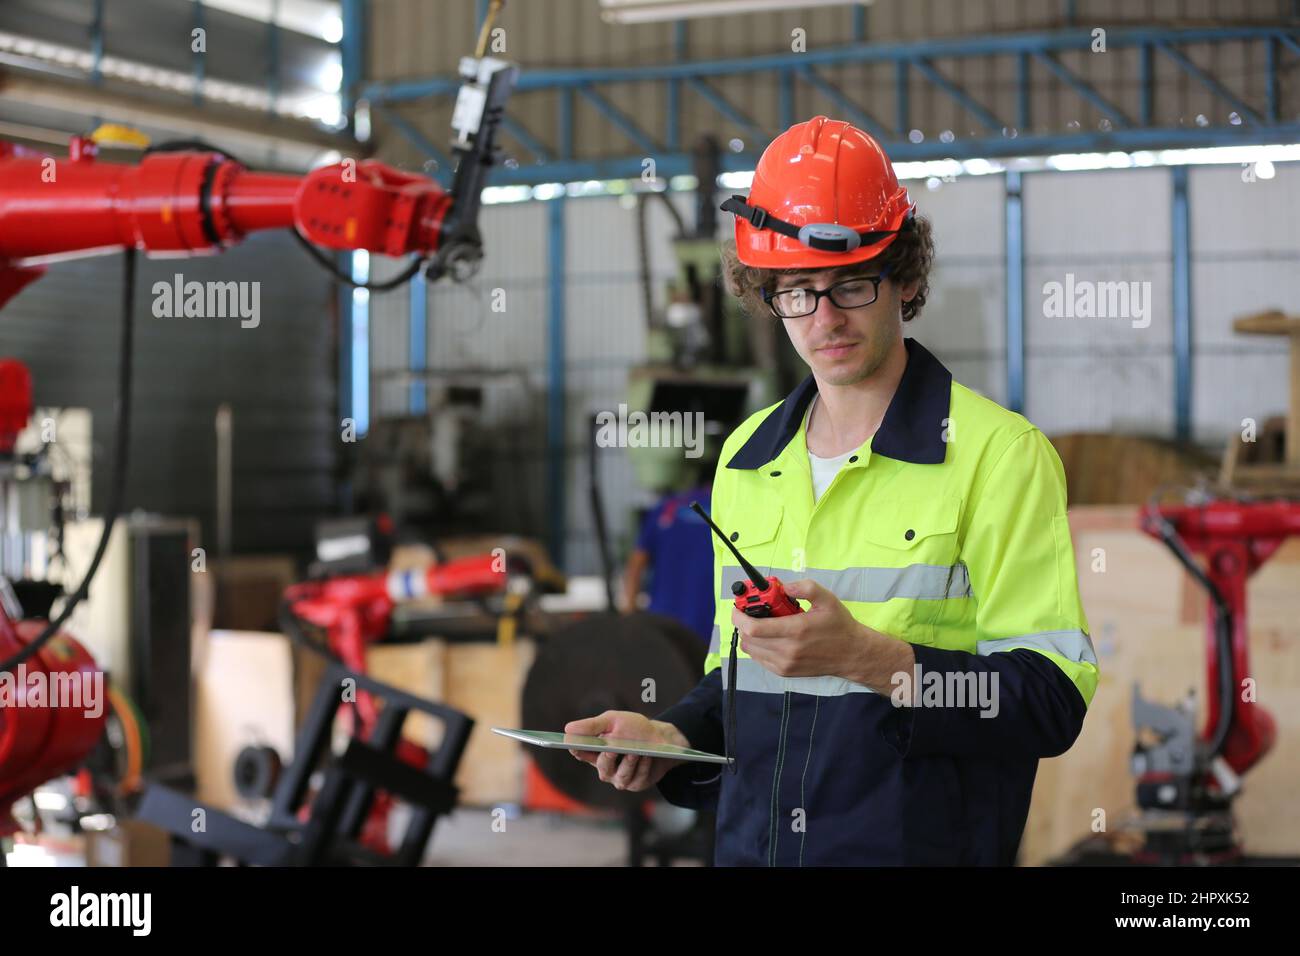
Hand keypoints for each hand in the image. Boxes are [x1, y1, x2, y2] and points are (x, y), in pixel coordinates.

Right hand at [563, 710, 689, 791]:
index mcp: (597, 753)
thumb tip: (568, 729)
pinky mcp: (638, 782)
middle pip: (602, 768)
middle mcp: (608, 769)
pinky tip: (647, 755)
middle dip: (607, 759)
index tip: (575, 746)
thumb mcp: (613, 721)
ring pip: (622, 776)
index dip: (578, 751)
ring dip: (629, 764)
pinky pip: (639, 777)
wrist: (661, 738)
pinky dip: (644, 765)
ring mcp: (623, 778)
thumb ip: (592, 726)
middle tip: (611, 749)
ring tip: (635, 752)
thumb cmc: (633, 728)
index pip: (582, 754)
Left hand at [731, 579, 912, 689]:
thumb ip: (805, 587)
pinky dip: (757, 646)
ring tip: (762, 622)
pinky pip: (758, 658)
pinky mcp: (784, 672)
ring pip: (750, 649)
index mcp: (796, 630)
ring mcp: (785, 664)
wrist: (851, 654)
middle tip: (751, 611)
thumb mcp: (826, 599)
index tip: (738, 607)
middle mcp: (788, 650)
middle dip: (743, 622)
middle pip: (748, 637)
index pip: (754, 628)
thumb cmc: (838, 626)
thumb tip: (784, 587)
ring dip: (749, 634)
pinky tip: (770, 636)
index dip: (739, 616)